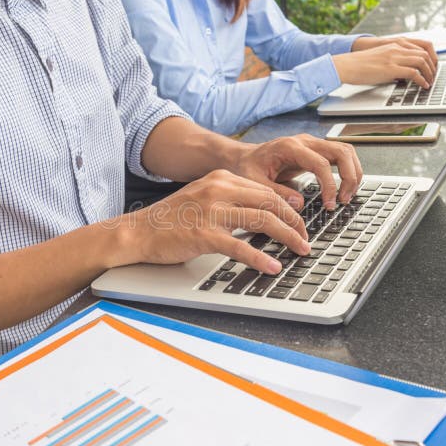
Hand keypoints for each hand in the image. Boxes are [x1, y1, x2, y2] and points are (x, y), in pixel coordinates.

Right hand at [122, 170, 310, 273]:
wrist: (138, 231)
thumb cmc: (171, 221)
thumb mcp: (205, 199)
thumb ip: (232, 203)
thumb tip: (265, 217)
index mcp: (221, 178)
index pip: (266, 190)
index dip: (289, 208)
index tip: (301, 222)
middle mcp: (218, 189)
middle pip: (270, 202)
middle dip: (295, 222)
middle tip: (306, 238)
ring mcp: (211, 211)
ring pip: (262, 220)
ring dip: (287, 237)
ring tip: (300, 250)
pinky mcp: (203, 234)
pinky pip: (240, 246)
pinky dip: (261, 258)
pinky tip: (272, 266)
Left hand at [232, 134, 362, 210]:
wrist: (243, 157)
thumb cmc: (248, 168)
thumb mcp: (255, 183)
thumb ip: (276, 193)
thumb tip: (300, 203)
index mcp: (290, 147)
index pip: (322, 163)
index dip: (330, 185)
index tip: (329, 204)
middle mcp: (305, 141)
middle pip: (342, 151)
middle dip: (349, 177)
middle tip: (343, 200)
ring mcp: (312, 144)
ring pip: (346, 150)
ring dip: (353, 173)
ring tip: (346, 196)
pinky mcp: (315, 151)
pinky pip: (340, 155)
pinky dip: (347, 170)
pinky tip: (343, 188)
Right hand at [333, 36, 437, 88]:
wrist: (347, 65)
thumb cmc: (361, 65)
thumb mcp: (381, 59)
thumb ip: (394, 63)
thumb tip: (404, 76)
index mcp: (395, 44)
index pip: (422, 46)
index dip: (432, 58)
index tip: (433, 68)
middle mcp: (397, 48)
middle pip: (425, 54)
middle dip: (433, 67)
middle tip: (434, 77)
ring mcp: (394, 57)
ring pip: (422, 61)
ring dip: (430, 73)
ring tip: (430, 82)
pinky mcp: (390, 68)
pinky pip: (413, 72)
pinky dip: (422, 80)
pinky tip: (423, 86)